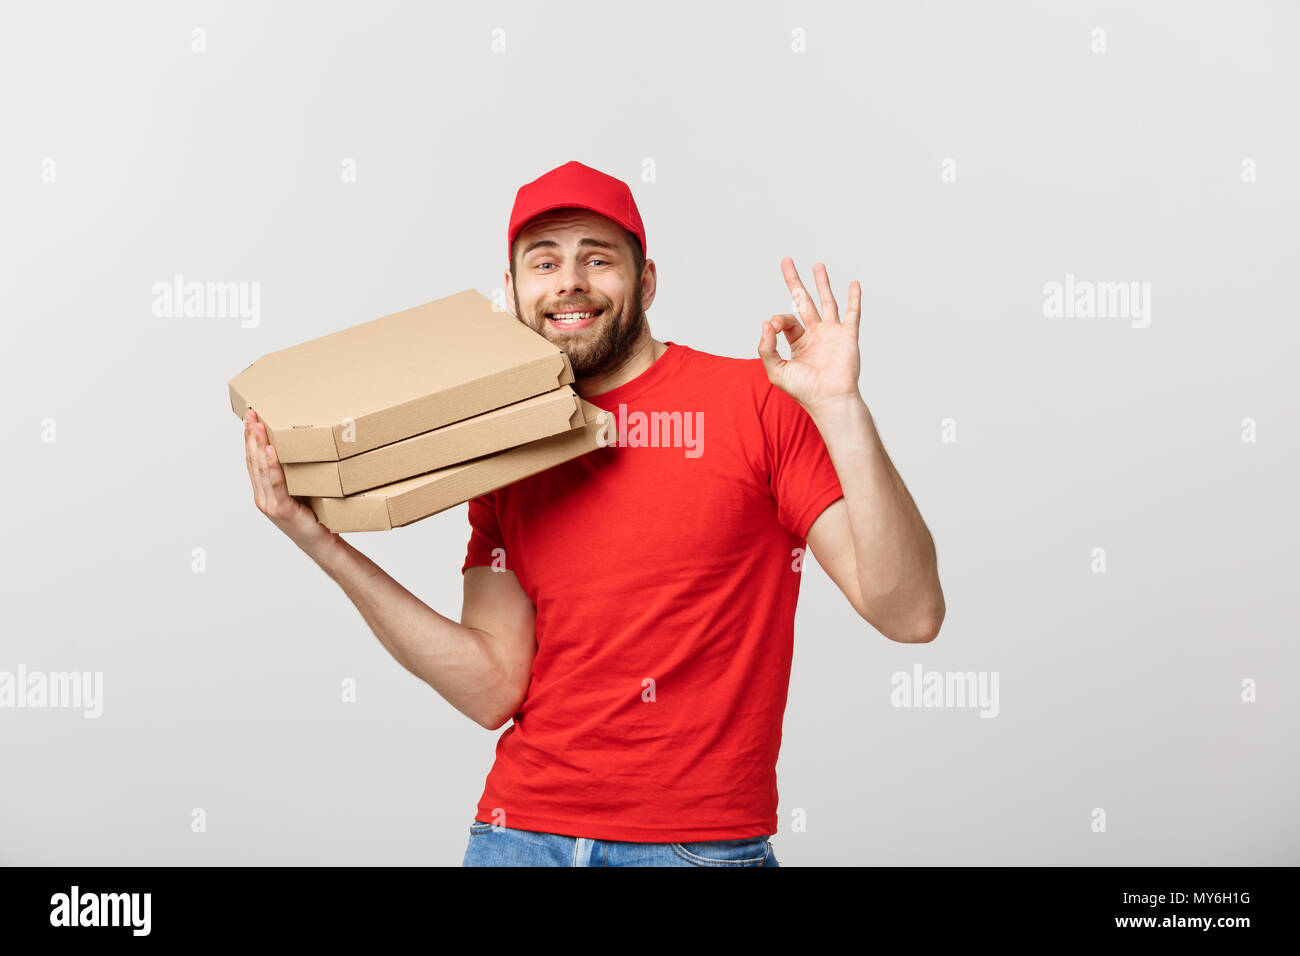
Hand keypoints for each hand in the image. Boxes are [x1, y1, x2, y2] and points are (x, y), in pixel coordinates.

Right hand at [243, 408, 338, 553]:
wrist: (321, 545)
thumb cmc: (315, 518)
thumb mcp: (302, 491)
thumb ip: (295, 476)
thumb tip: (303, 448)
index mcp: (264, 493)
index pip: (253, 461)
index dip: (249, 439)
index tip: (250, 419)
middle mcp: (263, 498)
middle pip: (253, 461)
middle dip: (251, 435)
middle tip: (251, 414)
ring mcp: (270, 504)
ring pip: (260, 468)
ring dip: (258, 444)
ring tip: (257, 425)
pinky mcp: (282, 509)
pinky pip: (275, 482)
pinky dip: (271, 465)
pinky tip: (269, 450)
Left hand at [757, 258, 861, 413]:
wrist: (830, 400)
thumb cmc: (805, 390)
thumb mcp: (777, 371)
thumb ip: (767, 348)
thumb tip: (765, 323)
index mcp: (799, 342)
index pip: (785, 320)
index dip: (777, 320)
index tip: (773, 328)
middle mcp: (815, 334)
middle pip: (804, 301)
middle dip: (795, 281)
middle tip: (786, 261)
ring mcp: (832, 333)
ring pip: (826, 301)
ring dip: (821, 283)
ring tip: (817, 265)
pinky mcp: (847, 335)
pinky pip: (852, 313)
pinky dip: (854, 298)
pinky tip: (853, 284)